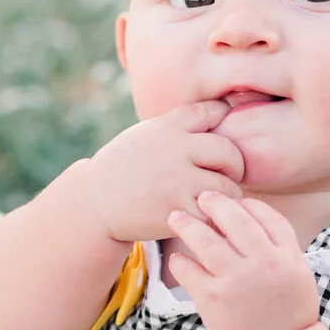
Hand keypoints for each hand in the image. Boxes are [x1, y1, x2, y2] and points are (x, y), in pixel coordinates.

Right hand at [72, 105, 247, 245]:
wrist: (95, 201)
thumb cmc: (124, 167)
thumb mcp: (147, 134)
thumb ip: (178, 126)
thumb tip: (219, 113)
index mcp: (168, 126)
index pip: (212, 111)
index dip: (225, 122)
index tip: (222, 136)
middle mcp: (175, 148)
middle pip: (227, 148)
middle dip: (234, 164)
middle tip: (228, 175)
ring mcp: (177, 180)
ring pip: (227, 186)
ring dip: (228, 195)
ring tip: (219, 199)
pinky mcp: (177, 209)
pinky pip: (212, 214)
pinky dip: (214, 218)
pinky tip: (207, 217)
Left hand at [166, 188, 321, 329]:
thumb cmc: (288, 314)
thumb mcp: (298, 274)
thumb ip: (280, 243)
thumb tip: (251, 211)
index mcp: (285, 257)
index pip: (265, 216)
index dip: (247, 204)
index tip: (233, 200)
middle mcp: (261, 264)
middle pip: (234, 219)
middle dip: (215, 203)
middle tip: (201, 196)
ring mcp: (235, 281)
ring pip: (205, 240)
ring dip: (187, 224)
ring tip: (176, 216)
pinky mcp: (212, 299)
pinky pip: (188, 269)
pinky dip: (180, 261)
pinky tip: (178, 258)